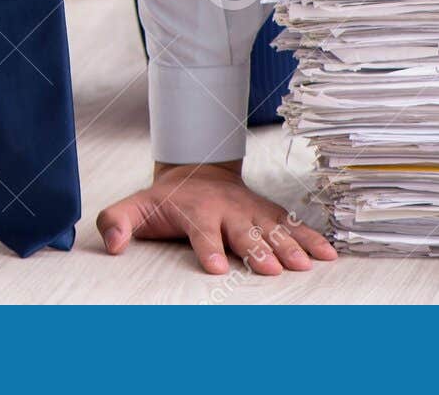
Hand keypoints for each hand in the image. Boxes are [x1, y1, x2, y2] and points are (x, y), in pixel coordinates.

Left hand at [95, 159, 337, 275]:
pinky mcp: (268, 214)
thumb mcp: (136, 206)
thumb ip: (118, 222)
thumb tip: (111, 244)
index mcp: (196, 210)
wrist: (199, 170)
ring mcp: (250, 211)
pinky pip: (292, 226)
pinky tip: (327, 255)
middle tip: (268, 268)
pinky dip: (310, 239)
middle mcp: (227, 210)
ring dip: (288, 247)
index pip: (201, 230)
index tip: (214, 266)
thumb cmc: (167, 200)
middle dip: (256, 250)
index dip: (207, 247)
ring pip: (271, 229)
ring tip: (303, 266)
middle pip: (243, 231)